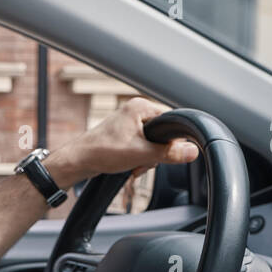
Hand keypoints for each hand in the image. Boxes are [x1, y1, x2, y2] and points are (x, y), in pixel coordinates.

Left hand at [45, 97, 198, 187]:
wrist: (78, 161)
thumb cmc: (102, 152)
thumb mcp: (142, 154)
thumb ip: (169, 153)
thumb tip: (192, 151)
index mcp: (140, 106)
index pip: (171, 121)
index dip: (171, 141)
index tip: (163, 154)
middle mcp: (135, 111)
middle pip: (162, 134)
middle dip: (155, 153)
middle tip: (141, 161)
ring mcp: (128, 122)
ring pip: (152, 142)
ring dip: (146, 158)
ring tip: (133, 164)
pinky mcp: (123, 134)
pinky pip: (141, 146)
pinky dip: (138, 158)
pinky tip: (130, 165)